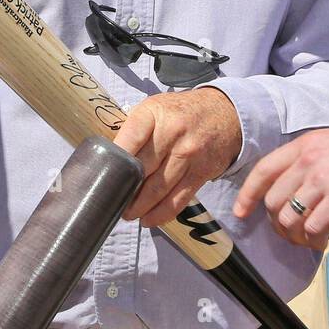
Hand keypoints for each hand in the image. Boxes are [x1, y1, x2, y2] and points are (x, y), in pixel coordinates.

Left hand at [112, 86, 242, 227]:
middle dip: (123, 191)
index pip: (128, 140)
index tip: (102, 178)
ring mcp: (188, 154)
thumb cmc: (181, 113)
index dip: (113, 163)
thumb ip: (134, 130)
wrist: (226, 112)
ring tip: (127, 213)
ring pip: (157, 189)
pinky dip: (160, 214)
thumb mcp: (155, 108)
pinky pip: (178, 200)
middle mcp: (172, 132)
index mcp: (154, 113)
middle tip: (112, 202)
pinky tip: (148, 219)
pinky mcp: (201, 172)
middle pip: (140, 169)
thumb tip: (108, 160)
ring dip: (139, 207)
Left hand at [233, 125, 328, 248]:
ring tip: (312, 239)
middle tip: (295, 233)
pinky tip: (326, 239)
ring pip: (289, 219)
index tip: (241, 214)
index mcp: (306, 145)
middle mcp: (309, 159)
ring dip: (297, 236)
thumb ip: (315, 164)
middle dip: (278, 225)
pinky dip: (315, 240)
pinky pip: (313, 228)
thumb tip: (300, 194)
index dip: (248, 195)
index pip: (264, 170)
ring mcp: (324, 177)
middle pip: (273, 202)